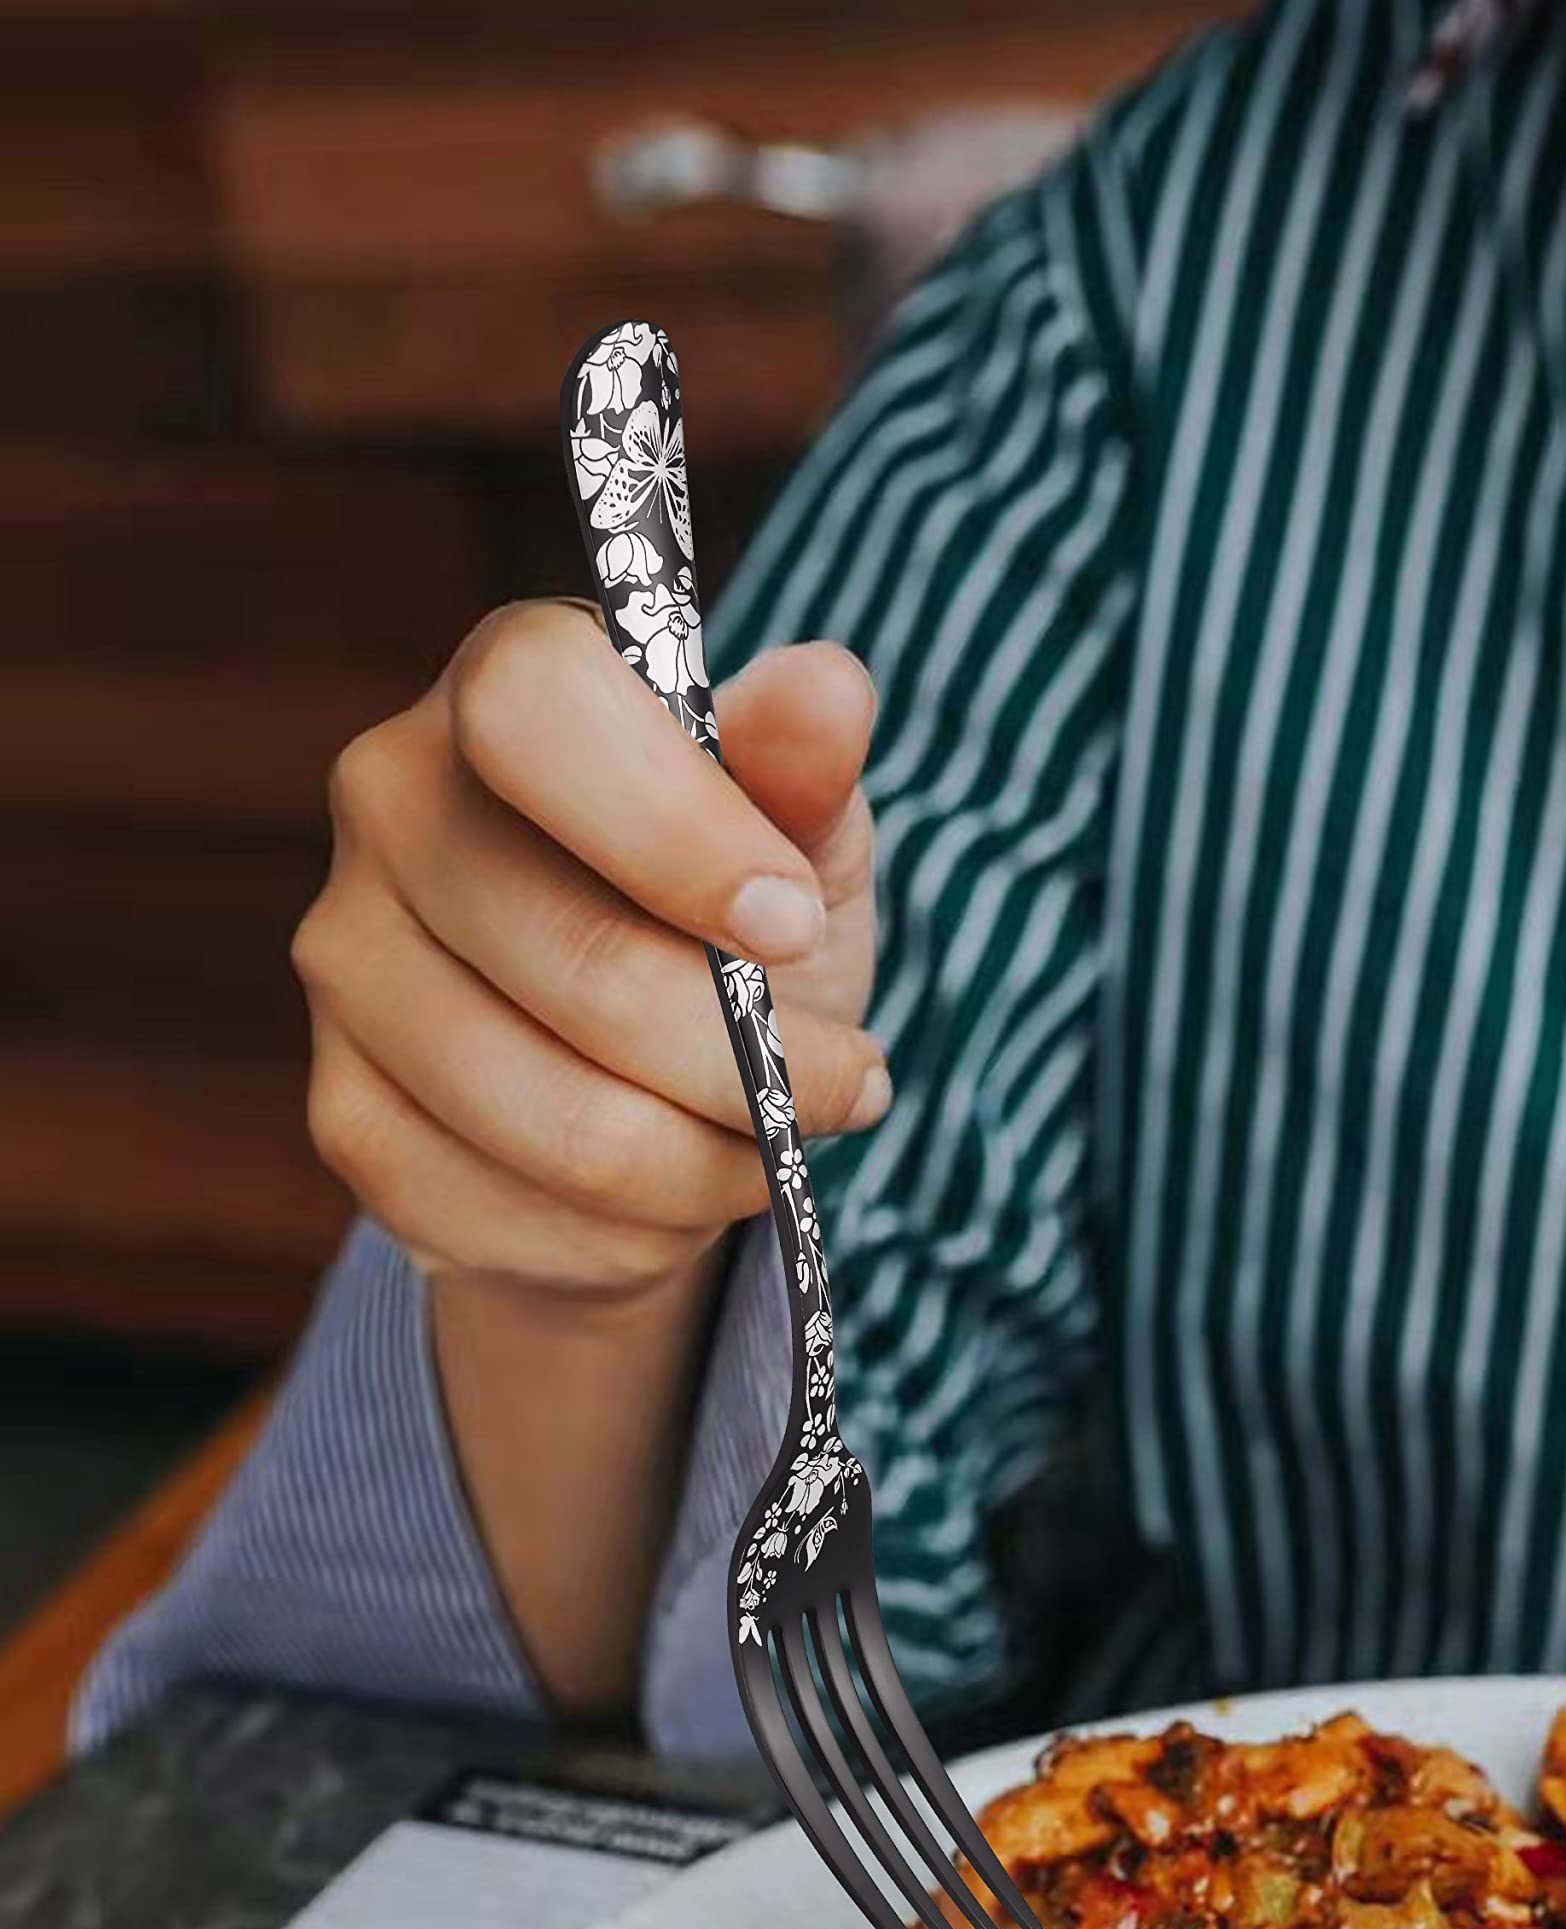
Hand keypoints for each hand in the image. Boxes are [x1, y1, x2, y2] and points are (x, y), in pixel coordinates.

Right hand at [296, 605, 887, 1304]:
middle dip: (750, 1061)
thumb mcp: (804, 836)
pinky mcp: (346, 1113)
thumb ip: (805, 774)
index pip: (535, 712)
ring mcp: (345, 961)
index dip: (675, 831)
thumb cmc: (738, 918)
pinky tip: (682, 1193)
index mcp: (505, 688)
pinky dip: (640, 1234)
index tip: (792, 925)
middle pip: (576, 962)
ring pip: (558, 1120)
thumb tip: (829, 690)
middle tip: (850, 1085)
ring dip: (712, 1166)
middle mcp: (388, 802)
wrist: (659, 1076)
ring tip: (775, 1142)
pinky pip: (514, 1214)